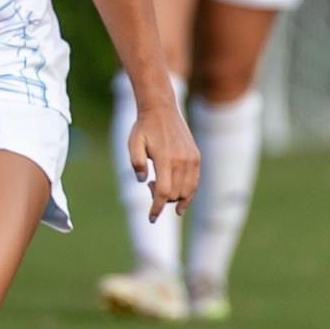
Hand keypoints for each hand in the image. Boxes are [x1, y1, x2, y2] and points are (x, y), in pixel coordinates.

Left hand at [125, 101, 200, 221]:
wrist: (161, 110)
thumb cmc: (143, 127)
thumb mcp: (133, 143)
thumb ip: (136, 163)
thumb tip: (144, 181)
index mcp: (165, 159)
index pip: (163, 192)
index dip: (157, 208)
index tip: (152, 218)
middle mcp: (182, 161)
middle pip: (174, 194)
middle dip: (161, 199)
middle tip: (149, 185)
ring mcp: (192, 159)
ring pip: (187, 191)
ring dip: (174, 198)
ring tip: (160, 187)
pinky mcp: (196, 157)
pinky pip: (195, 182)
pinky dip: (188, 193)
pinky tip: (181, 200)